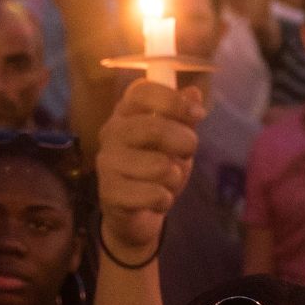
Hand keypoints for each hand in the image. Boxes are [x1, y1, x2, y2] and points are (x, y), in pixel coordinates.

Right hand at [95, 81, 203, 262]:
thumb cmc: (156, 168)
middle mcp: (111, 132)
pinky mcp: (109, 193)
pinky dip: (165, 200)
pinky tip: (157, 200)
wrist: (135, 213)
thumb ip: (184, 117)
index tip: (197, 115)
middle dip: (184, 142)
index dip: (173, 100)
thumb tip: (193, 93)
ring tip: (168, 181)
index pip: (142, 91)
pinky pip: (153, 194)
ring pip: (159, 166)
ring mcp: (107, 163)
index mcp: (125, 112)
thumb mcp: (175, 140)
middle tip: (188, 152)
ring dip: (175, 177)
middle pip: (154, 128)